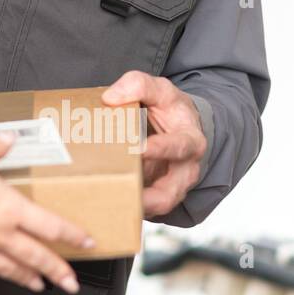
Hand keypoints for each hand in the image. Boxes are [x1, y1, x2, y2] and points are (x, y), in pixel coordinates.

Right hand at [0, 135, 95, 294]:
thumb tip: (9, 137)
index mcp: (8, 207)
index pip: (49, 224)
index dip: (71, 234)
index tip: (87, 243)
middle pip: (35, 256)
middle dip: (56, 270)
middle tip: (71, 283)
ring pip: (9, 269)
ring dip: (26, 278)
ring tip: (38, 286)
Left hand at [102, 70, 207, 217]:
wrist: (178, 127)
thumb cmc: (169, 109)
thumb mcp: (159, 90)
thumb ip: (138, 85)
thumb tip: (111, 97)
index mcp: (190, 141)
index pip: (180, 147)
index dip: (161, 149)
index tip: (139, 149)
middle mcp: (184, 170)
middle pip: (169, 192)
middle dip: (146, 197)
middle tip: (119, 190)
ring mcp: (170, 187)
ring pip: (155, 207)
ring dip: (132, 208)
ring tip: (108, 205)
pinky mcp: (154, 196)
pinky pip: (143, 209)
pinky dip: (125, 208)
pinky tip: (103, 205)